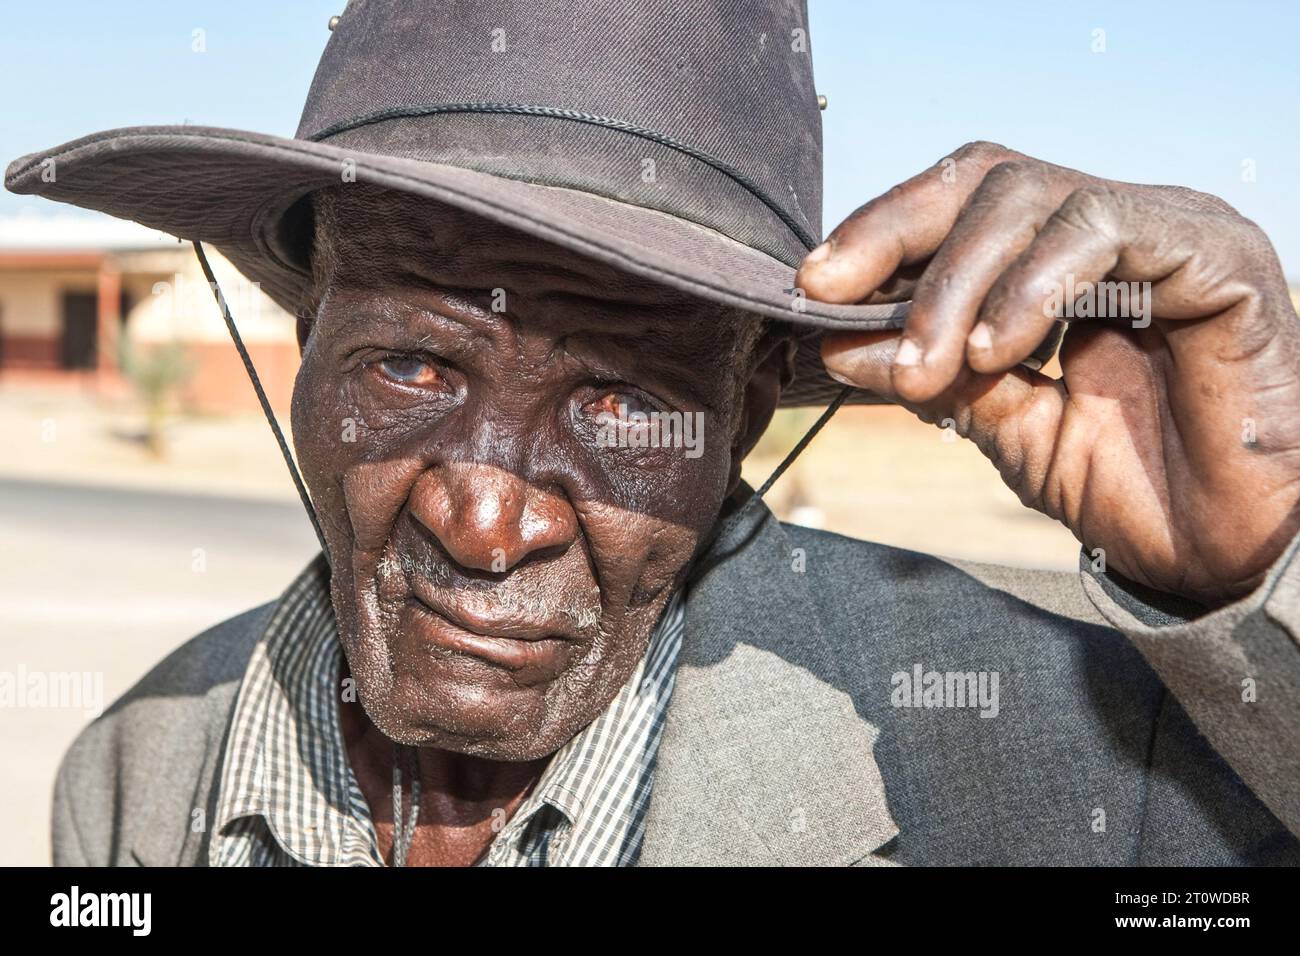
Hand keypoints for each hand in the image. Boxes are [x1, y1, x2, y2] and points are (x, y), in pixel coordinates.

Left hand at [797, 141, 1299, 603]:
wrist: (1219, 551)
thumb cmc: (1122, 484)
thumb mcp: (1003, 424)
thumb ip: (932, 375)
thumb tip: (837, 339)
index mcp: (1059, 260)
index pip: (956, 205)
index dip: (879, 234)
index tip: (811, 286)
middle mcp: (1109, 230)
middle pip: (984, 180)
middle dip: (896, 238)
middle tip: (835, 301)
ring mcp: (1165, 231)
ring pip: (1033, 198)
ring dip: (958, 280)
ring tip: (932, 362)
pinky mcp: (1216, 251)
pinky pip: (1107, 229)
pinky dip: (1035, 284)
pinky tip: (996, 347)